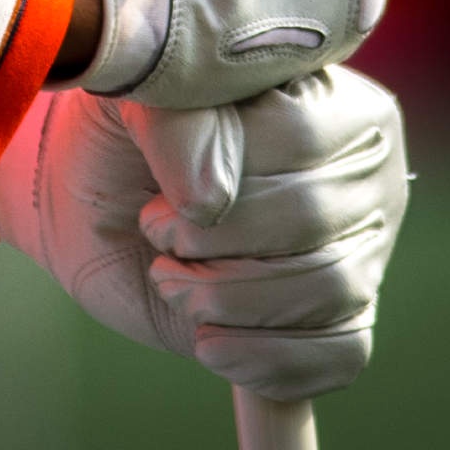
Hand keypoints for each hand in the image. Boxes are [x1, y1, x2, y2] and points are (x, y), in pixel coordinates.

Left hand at [0, 66, 407, 401]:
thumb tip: (211, 199)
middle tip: (156, 234)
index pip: (300, 133)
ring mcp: (360, 244)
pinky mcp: (338, 316)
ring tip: (170, 284)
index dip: (223, 169)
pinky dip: (266, 359)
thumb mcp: (129, 97)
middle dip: (216, 240)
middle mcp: (363, 168)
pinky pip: (342, 352)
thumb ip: (172, 119)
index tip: (158, 193)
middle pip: (315, 218)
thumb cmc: (121, 132)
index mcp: (325, 92)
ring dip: (230, 298)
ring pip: (334, 288)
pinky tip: (206, 342)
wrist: (86, 200)